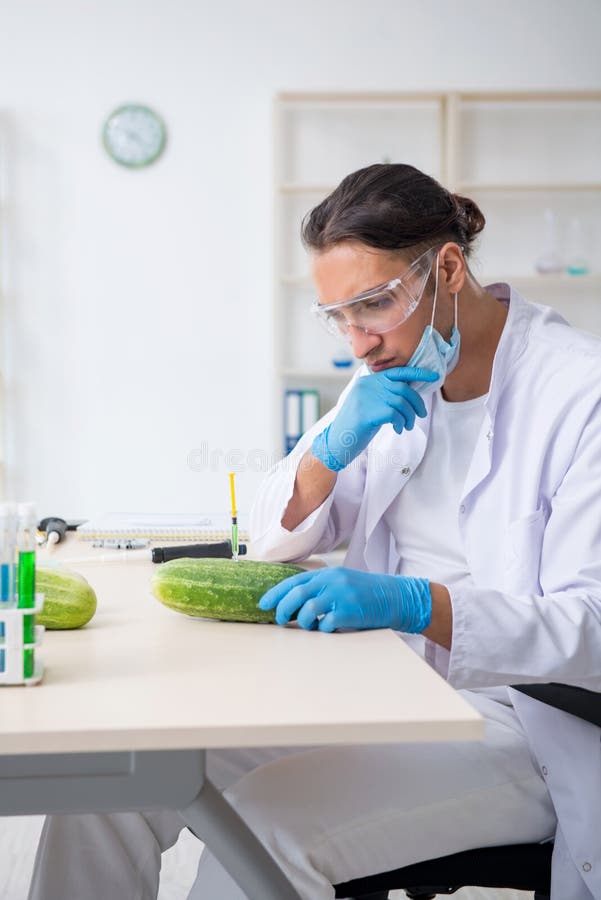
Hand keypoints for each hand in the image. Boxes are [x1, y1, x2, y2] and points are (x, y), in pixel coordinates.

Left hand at [258, 566, 431, 632]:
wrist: (396, 597)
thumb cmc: (366, 593)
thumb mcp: (342, 582)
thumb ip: (321, 588)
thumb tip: (293, 602)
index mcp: (328, 573)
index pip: (294, 581)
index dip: (276, 593)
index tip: (263, 604)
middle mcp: (332, 581)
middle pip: (296, 595)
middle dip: (283, 609)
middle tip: (281, 620)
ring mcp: (341, 596)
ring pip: (307, 611)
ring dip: (303, 622)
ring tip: (309, 626)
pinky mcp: (350, 612)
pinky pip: (325, 624)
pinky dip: (323, 630)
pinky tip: (330, 628)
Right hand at [311, 366, 438, 470]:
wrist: (337, 442)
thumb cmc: (356, 425)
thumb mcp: (369, 404)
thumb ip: (384, 394)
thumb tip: (409, 392)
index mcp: (367, 381)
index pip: (397, 372)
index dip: (418, 373)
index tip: (434, 376)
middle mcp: (366, 386)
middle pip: (402, 388)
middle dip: (417, 402)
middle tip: (420, 415)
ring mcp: (366, 398)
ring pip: (401, 402)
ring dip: (409, 416)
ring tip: (407, 426)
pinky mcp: (366, 413)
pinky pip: (395, 414)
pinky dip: (401, 423)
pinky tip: (398, 429)